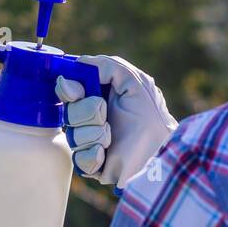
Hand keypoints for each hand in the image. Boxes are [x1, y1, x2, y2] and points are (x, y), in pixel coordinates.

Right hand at [56, 54, 177, 190]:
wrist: (159, 153)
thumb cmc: (150, 118)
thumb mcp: (134, 82)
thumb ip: (108, 66)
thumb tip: (79, 62)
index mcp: (99, 96)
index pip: (69, 88)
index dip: (69, 89)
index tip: (77, 91)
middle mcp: (91, 118)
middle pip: (68, 111)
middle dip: (88, 113)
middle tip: (106, 115)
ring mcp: (89, 141)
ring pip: (72, 135)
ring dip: (95, 134)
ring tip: (112, 137)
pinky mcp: (89, 163)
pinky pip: (78, 157)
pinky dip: (94, 154)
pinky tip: (107, 154)